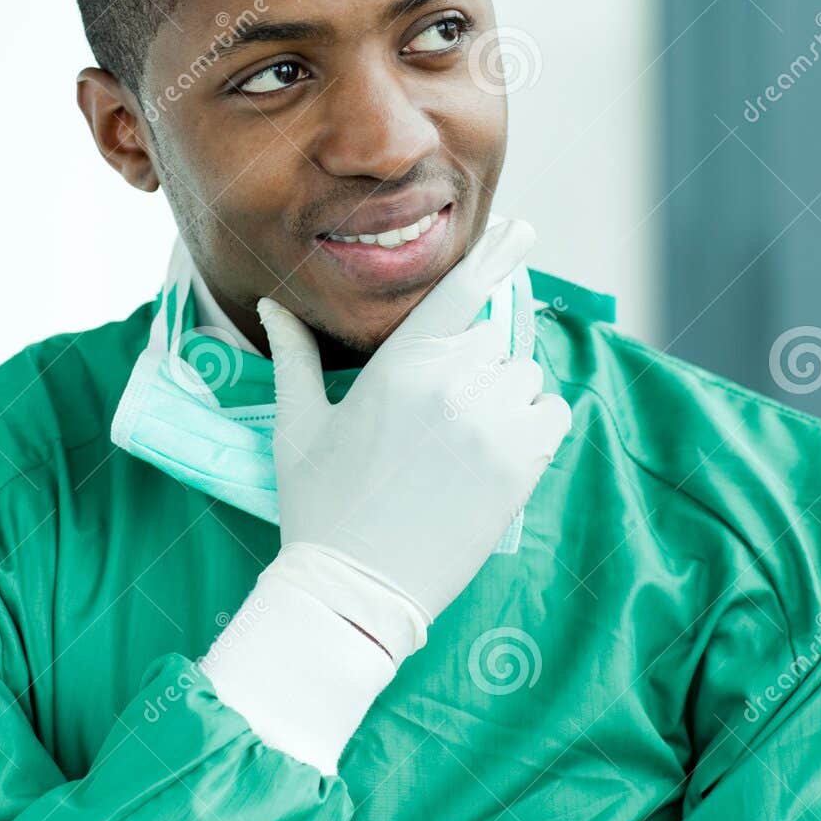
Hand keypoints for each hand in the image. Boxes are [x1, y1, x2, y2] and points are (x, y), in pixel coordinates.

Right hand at [258, 217, 571, 628]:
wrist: (355, 591)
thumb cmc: (319, 505)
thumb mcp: (299, 425)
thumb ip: (294, 355)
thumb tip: (269, 304)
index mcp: (400, 365)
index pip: (459, 289)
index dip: (495, 252)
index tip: (522, 229)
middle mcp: (453, 383)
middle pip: (489, 337)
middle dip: (471, 364)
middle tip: (435, 417)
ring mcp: (492, 423)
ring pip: (522, 373)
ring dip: (502, 394)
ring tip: (458, 442)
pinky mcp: (521, 465)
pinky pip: (551, 412)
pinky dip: (534, 423)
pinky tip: (494, 452)